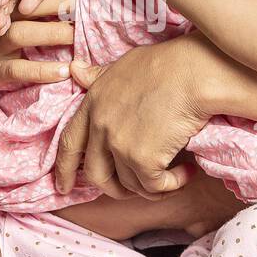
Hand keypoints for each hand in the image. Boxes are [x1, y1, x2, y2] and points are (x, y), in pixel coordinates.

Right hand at [0, 0, 77, 89]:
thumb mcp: (10, 25)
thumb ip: (32, 16)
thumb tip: (68, 10)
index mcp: (7, 11)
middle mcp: (1, 25)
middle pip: (26, 9)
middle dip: (54, 6)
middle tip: (82, 9)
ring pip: (22, 34)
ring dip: (50, 33)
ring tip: (75, 37)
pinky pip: (20, 69)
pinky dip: (43, 70)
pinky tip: (64, 71)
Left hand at [54, 39, 210, 199]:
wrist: (193, 72)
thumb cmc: (167, 63)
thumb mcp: (124, 65)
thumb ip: (98, 75)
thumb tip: (74, 69)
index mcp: (93, 103)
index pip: (69, 143)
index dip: (64, 169)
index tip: (63, 187)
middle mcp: (101, 126)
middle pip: (95, 174)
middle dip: (112, 189)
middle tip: (131, 193)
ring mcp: (119, 144)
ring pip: (129, 184)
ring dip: (152, 186)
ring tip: (173, 175)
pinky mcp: (142, 159)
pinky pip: (154, 186)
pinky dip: (172, 184)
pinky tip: (187, 172)